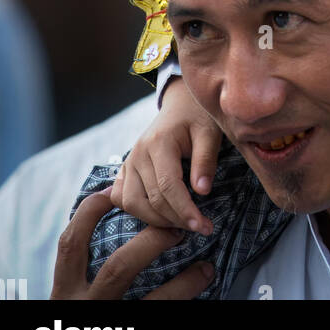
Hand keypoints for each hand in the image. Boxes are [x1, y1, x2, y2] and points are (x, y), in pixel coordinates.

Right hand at [51, 190, 213, 299]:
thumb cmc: (82, 310)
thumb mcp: (71, 294)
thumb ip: (82, 266)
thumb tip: (112, 209)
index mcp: (65, 292)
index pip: (71, 243)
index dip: (90, 212)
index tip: (114, 190)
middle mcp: (85, 307)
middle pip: (119, 267)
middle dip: (151, 242)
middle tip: (176, 227)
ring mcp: (111, 328)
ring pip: (153, 299)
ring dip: (183, 280)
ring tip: (205, 264)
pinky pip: (165, 312)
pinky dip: (187, 297)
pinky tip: (203, 282)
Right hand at [110, 77, 221, 233]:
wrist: (181, 103)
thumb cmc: (198, 116)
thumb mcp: (209, 132)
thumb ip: (205, 160)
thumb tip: (202, 192)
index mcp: (159, 143)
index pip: (168, 187)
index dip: (185, 211)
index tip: (204, 227)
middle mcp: (138, 153)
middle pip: (151, 200)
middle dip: (176, 220)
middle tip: (201, 227)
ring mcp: (129, 161)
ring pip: (132, 203)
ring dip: (156, 220)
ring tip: (181, 223)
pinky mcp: (126, 168)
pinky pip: (120, 197)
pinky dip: (136, 210)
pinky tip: (158, 215)